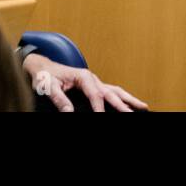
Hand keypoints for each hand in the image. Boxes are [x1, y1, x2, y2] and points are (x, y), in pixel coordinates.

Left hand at [23, 53, 148, 111]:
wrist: (42, 67)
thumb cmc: (45, 76)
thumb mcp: (48, 88)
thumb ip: (60, 100)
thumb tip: (70, 113)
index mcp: (83, 77)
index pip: (95, 95)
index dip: (100, 108)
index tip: (103, 118)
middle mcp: (92, 78)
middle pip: (111, 93)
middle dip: (123, 105)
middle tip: (133, 114)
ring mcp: (95, 81)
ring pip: (116, 91)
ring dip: (129, 99)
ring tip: (143, 107)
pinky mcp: (94, 86)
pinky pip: (111, 92)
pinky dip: (122, 98)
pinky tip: (129, 104)